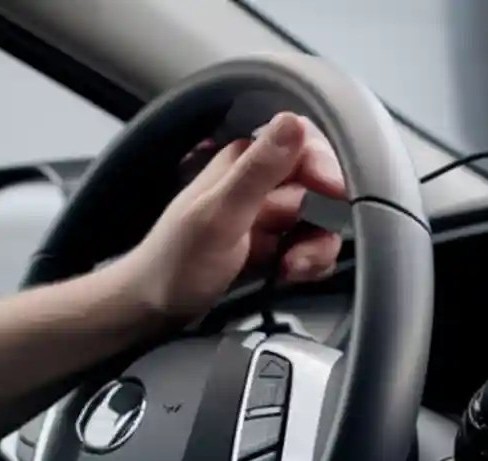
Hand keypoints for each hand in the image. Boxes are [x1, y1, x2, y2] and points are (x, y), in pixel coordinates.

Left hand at [109, 112, 345, 321]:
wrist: (153, 311)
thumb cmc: (174, 262)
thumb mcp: (219, 215)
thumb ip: (258, 171)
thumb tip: (293, 123)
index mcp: (244, 161)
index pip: (305, 143)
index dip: (326, 167)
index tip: (334, 195)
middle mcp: (261, 183)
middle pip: (321, 186)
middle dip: (323, 219)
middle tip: (302, 248)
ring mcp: (269, 216)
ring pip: (321, 221)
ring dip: (315, 247)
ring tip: (290, 267)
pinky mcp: (274, 246)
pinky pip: (311, 247)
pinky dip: (309, 264)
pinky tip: (288, 274)